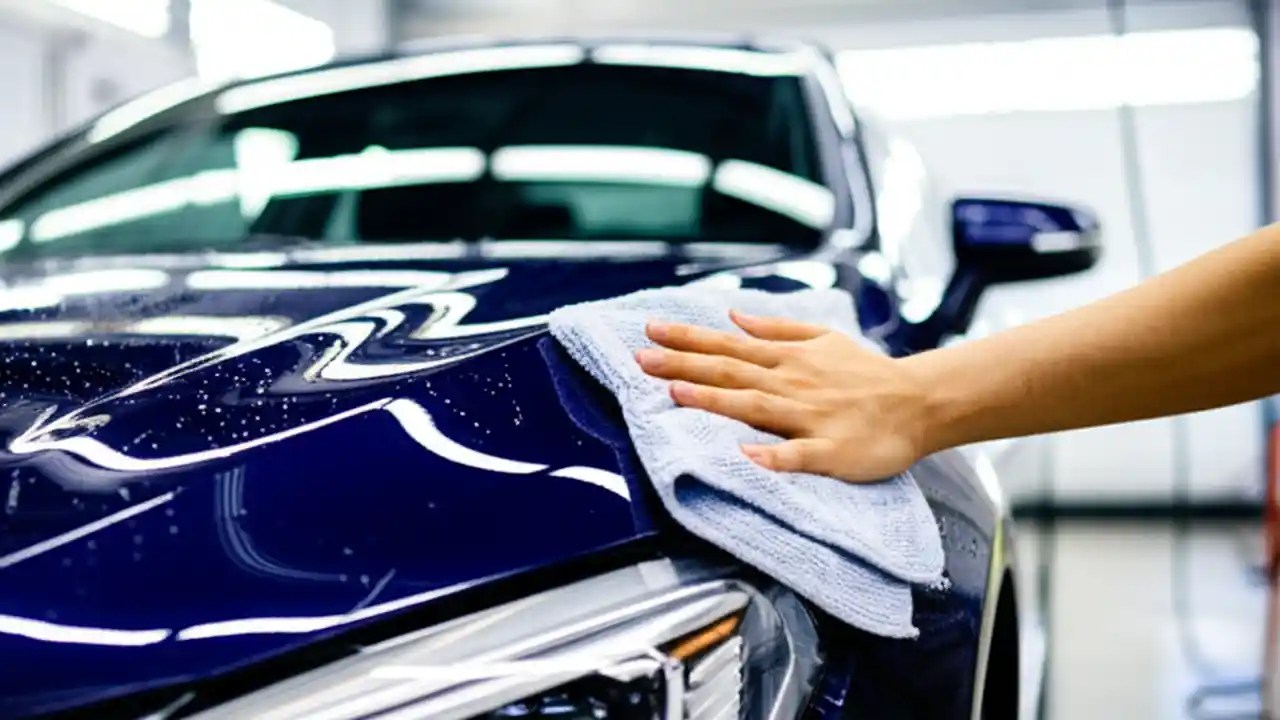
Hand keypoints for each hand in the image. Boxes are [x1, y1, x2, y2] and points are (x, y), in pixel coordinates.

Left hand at [635, 311, 933, 482]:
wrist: (920, 402)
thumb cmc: (868, 374)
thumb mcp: (823, 338)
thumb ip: (777, 330)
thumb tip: (733, 317)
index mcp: (789, 360)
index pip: (729, 348)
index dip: (688, 341)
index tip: (650, 333)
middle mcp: (793, 384)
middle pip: (731, 372)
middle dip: (684, 365)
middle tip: (641, 359)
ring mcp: (811, 417)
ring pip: (756, 406)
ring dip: (715, 400)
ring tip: (676, 394)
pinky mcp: (831, 450)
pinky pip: (798, 454)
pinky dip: (772, 454)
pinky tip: (745, 454)